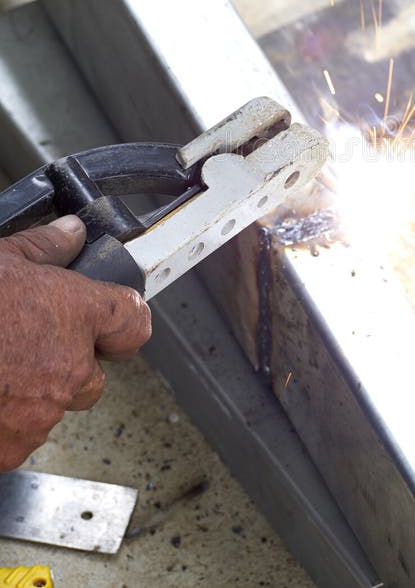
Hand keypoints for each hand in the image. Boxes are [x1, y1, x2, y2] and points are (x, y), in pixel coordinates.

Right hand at [0, 216, 151, 469]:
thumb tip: (70, 233)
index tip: (111, 320)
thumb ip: (44, 247)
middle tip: (26, 344)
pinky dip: (3, 422)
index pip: (133, 322)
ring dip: (32, 393)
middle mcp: (69, 368)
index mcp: (76, 314)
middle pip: (93, 374)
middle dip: (68, 363)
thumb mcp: (0, 258)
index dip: (122, 321)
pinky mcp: (10, 449)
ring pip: (54, 407)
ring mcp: (41, 413)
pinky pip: (19, 435)